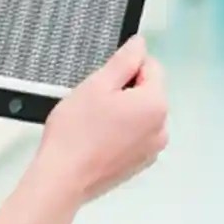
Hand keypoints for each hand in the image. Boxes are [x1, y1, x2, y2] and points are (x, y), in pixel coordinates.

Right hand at [32, 37, 169, 203]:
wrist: (63, 178)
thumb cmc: (75, 134)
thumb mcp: (97, 84)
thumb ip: (124, 60)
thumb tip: (139, 44)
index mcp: (155, 105)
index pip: (151, 66)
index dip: (126, 67)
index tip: (105, 80)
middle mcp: (161, 128)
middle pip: (148, 91)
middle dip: (124, 90)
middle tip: (95, 102)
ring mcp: (152, 149)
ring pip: (140, 114)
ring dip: (122, 111)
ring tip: (95, 122)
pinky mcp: (140, 163)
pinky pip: (135, 135)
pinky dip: (120, 132)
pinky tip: (98, 138)